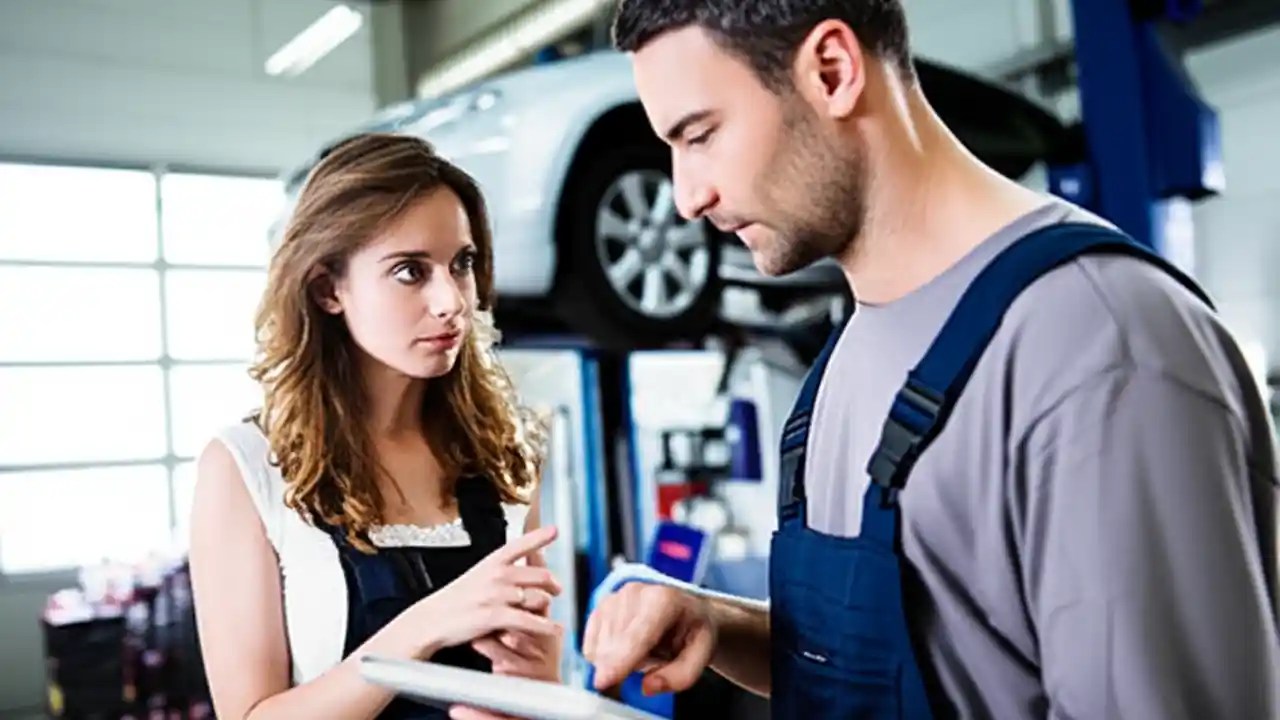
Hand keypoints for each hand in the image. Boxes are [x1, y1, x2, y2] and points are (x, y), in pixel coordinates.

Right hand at [449, 546, 561, 719]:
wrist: (430, 620)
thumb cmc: (453, 601)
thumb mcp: (477, 576)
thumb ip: (500, 571)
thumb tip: (521, 569)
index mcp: (492, 562)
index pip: (520, 544)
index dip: (539, 537)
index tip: (554, 531)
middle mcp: (497, 574)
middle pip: (540, 575)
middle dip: (553, 584)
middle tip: (557, 590)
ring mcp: (497, 594)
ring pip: (538, 598)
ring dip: (547, 609)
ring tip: (550, 615)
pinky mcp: (495, 616)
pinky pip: (529, 620)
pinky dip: (546, 626)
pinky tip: (554, 629)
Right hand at [583, 583, 715, 695]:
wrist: (686, 610)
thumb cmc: (692, 631)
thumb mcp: (701, 656)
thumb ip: (680, 676)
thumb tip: (647, 687)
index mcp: (665, 601)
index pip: (638, 634)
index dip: (620, 658)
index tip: (604, 681)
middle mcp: (635, 593)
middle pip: (615, 644)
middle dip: (626, 667)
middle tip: (652, 667)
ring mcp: (614, 598)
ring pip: (600, 648)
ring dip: (617, 662)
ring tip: (645, 652)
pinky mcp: (599, 609)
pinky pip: (590, 647)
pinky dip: (604, 658)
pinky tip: (625, 651)